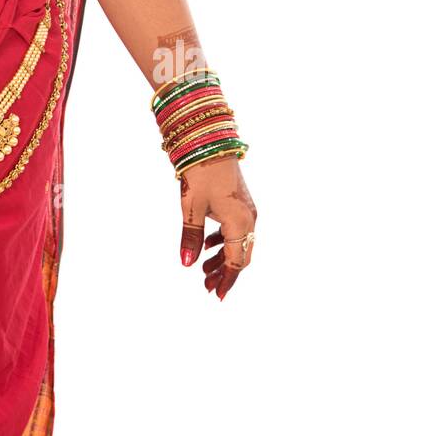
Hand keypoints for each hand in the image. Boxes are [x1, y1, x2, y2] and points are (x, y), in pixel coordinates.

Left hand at [177, 154, 256, 300]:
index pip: (236, 262)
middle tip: (206, 286)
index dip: (226, 280)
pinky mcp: (240, 201)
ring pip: (238, 242)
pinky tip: (208, 245)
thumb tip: (187, 264)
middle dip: (224, 272)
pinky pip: (236, 229)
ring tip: (203, 269)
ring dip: (222, 257)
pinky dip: (223, 241)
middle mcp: (249, 218)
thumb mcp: (191, 207)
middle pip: (241, 255)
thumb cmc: (201, 172)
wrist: (210, 140)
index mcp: (240, 223)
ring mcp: (246, 209)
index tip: (215, 295)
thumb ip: (191, 237)